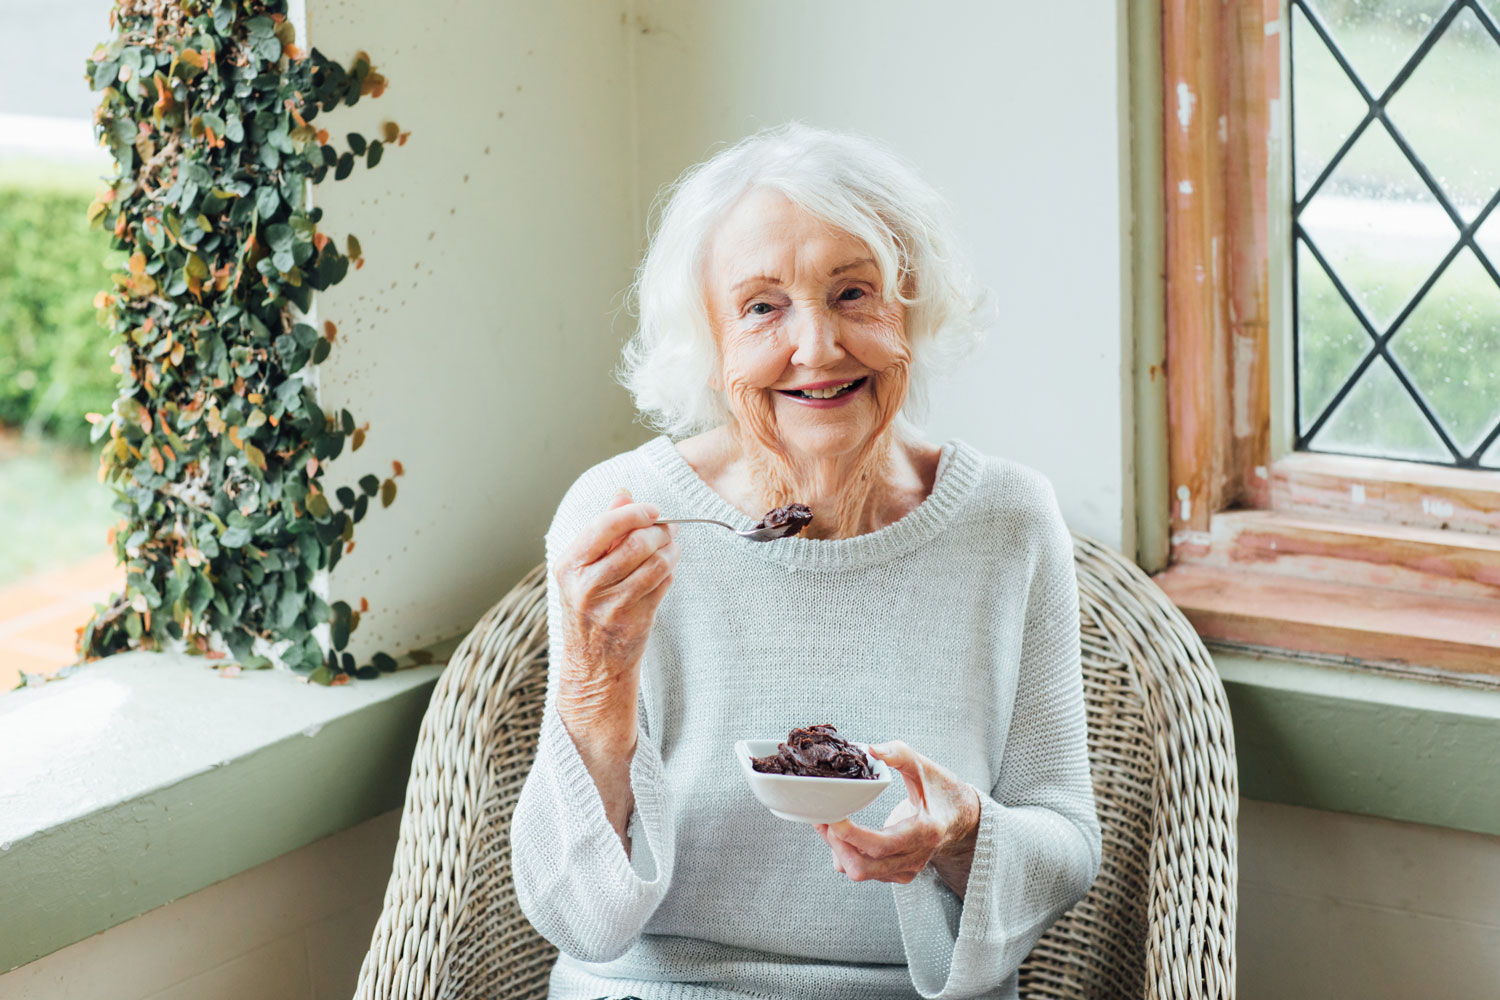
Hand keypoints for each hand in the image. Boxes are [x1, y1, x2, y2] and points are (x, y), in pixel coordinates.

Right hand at [554, 488, 677, 762]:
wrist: (592, 664)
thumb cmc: (588, 607)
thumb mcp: (583, 568)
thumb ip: (603, 528)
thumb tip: (624, 493)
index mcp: (568, 567)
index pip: (604, 526)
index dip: (635, 513)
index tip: (653, 510)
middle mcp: (586, 587)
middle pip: (635, 545)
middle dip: (658, 532)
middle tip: (667, 528)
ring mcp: (611, 607)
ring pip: (655, 565)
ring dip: (670, 551)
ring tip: (671, 546)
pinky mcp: (635, 622)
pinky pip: (663, 586)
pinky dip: (671, 571)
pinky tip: (668, 567)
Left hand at [815, 741, 980, 895]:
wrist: (960, 816)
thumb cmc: (940, 788)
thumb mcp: (922, 765)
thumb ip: (898, 754)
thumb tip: (869, 750)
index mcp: (926, 831)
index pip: (882, 845)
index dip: (852, 836)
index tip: (833, 818)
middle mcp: (916, 857)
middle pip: (864, 868)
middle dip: (837, 845)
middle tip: (824, 819)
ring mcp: (907, 869)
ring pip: (860, 872)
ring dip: (838, 850)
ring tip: (828, 823)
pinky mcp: (898, 874)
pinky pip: (865, 872)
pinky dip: (847, 855)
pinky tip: (842, 834)